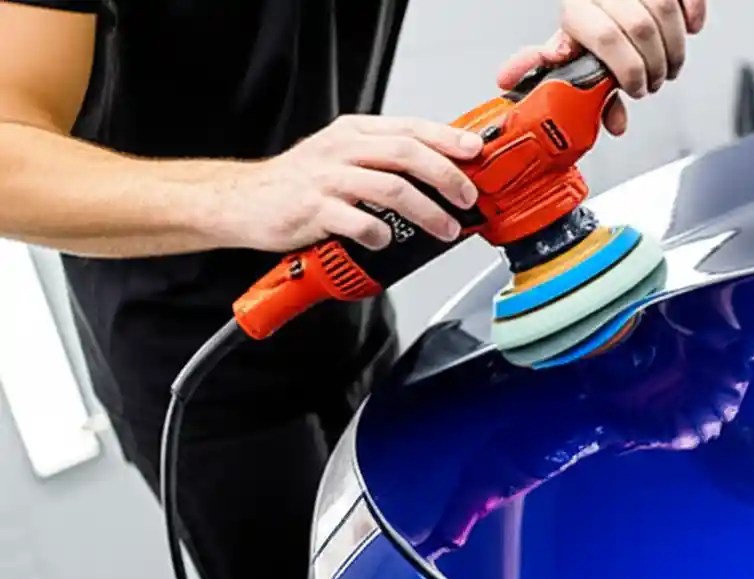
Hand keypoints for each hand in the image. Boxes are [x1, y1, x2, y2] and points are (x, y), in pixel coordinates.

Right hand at [214, 115, 483, 252]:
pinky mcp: (312, 210)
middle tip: (466, 197)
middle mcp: (341, 149)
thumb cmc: (300, 183)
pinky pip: (356, 222)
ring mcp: (326, 179)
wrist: (244, 201)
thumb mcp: (342, 156)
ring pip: (390, 188)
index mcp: (353, 132)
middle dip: (446, 176)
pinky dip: (380, 234)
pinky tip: (388, 241)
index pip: (410, 127)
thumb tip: (440, 172)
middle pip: (406, 154)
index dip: (447, 138)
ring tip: (445, 229)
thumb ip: (383, 160)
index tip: (475, 151)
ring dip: (426, 211)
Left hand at [496, 0, 707, 135]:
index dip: (628, 72)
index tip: (636, 90)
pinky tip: (690, 27)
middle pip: (640, 28)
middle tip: (654, 82)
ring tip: (670, 65)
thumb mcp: (584, 53)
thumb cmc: (591, 25)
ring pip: (664, 8)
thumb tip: (616, 123)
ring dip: (675, 48)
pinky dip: (694, 12)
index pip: (605, 39)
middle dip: (654, 66)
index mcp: (577, 9)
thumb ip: (595, 87)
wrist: (601, 1)